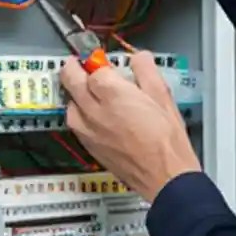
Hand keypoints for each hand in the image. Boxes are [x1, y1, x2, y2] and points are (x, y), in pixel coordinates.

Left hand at [60, 51, 201, 201]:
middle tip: (79, 64)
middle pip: (71, 80)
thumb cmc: (167, 142)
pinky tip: (91, 114)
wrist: (164, 178)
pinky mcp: (88, 146)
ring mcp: (88, 130)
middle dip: (73, 68)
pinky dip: (78, 113)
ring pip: (69, 103)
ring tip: (86, 90)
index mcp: (114, 94)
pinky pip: (73, 123)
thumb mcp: (164, 98)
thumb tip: (140, 58)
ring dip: (74, 93)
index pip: (93, 67)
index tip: (101, 59)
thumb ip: (148, 72)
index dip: (96, 61)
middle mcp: (95, 111)